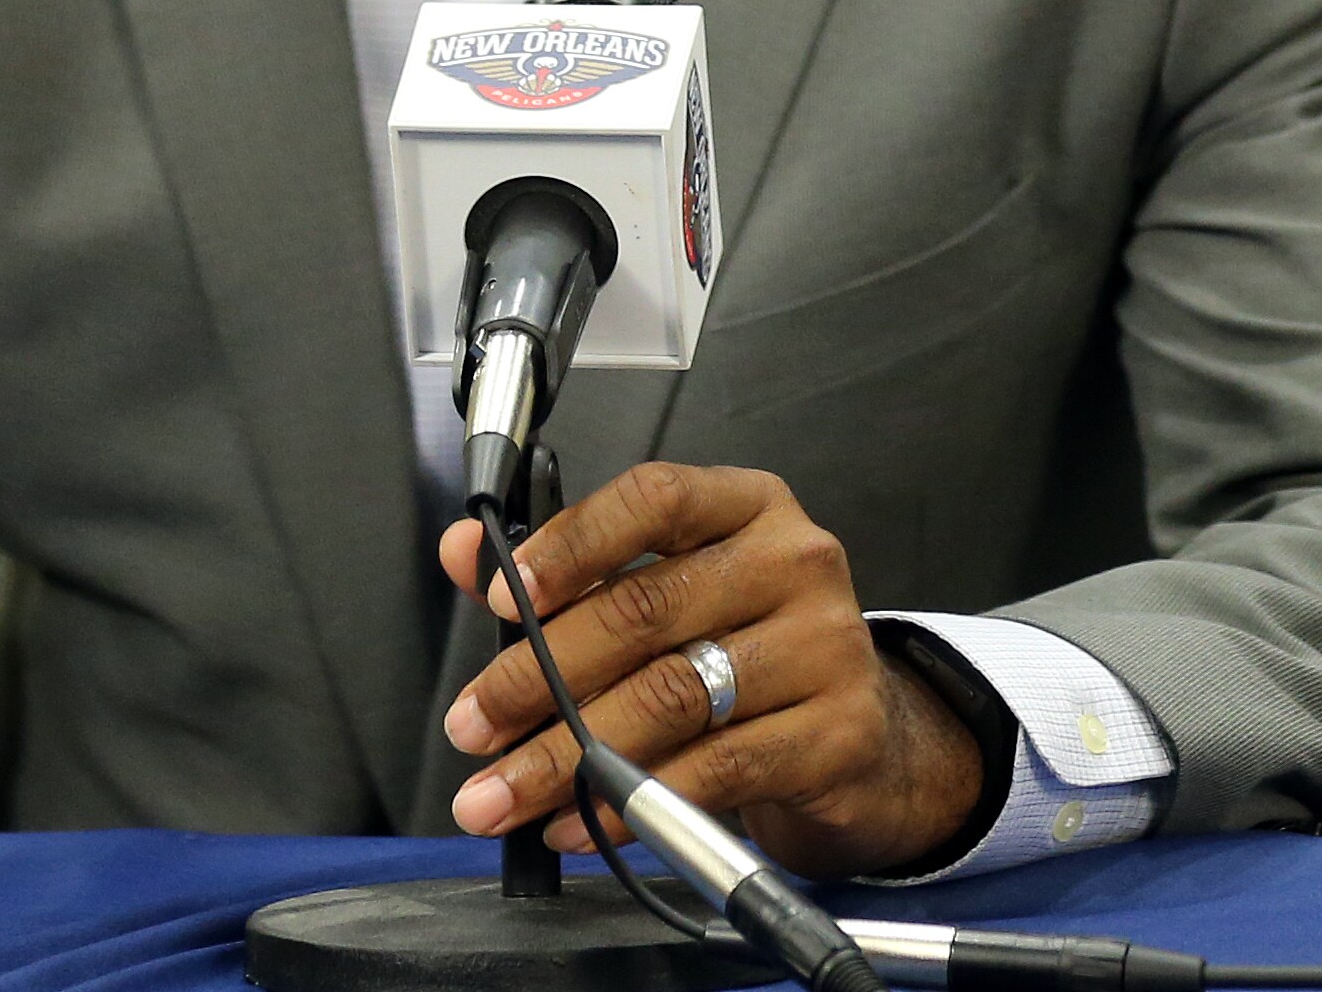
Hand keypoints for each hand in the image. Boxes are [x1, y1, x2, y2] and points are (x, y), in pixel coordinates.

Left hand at [437, 460, 987, 878]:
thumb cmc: (744, 650)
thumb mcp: (665, 592)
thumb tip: (464, 552)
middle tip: (472, 726)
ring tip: (501, 793)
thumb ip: (568, 571)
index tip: (504, 600)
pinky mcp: (838, 730)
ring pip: (671, 698)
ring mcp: (825, 645)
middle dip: (538, 677)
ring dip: (567, 755)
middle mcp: (796, 562)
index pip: (655, 499)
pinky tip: (579, 822)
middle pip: (646, 610)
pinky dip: (631, 804)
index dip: (572, 545)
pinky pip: (714, 770)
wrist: (857, 735)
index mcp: (748, 507)